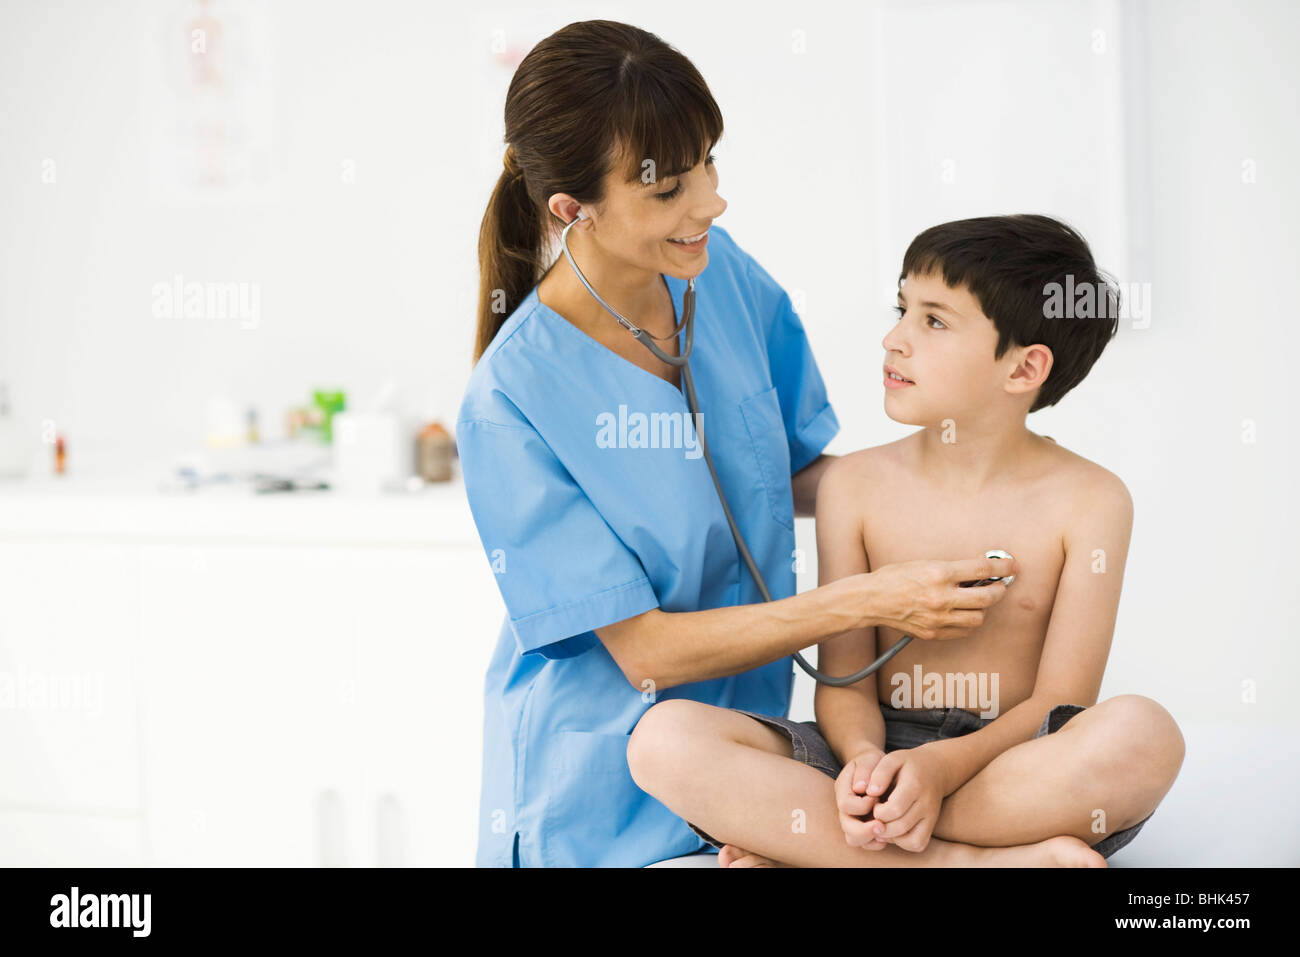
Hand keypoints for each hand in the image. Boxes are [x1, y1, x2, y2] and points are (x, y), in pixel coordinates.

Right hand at [835, 748, 890, 848]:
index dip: (862, 805)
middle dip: (864, 830)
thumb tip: (860, 788)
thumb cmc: (873, 762)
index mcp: (843, 789)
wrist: (875, 767)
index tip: (877, 797)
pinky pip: (865, 843)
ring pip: (853, 838)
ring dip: (869, 838)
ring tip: (884, 831)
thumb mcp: (869, 759)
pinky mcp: (863, 827)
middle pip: (846, 827)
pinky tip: (887, 835)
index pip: (846, 805)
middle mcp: (844, 807)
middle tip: (882, 826)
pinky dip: (875, 843)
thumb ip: (864, 770)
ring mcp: (853, 818)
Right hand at [852, 555, 1018, 639]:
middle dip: (999, 590)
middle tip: (999, 586)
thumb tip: (977, 571)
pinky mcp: (934, 633)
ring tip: (979, 601)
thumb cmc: (894, 578)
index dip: (1002, 566)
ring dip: (984, 609)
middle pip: (987, 597)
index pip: (981, 569)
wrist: (871, 600)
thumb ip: (951, 569)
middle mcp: (941, 597)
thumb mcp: (923, 563)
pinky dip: (968, 622)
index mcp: (939, 574)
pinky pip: (963, 631)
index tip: (1011, 566)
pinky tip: (963, 613)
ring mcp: (938, 618)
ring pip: (978, 618)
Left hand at [860, 745, 946, 851]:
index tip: (873, 803)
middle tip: (874, 815)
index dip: (877, 811)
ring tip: (882, 823)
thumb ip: (879, 773)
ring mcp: (931, 817)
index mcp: (914, 785)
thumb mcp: (892, 759)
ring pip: (910, 840)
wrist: (935, 769)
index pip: (894, 809)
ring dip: (890, 837)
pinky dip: (902, 842)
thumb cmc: (908, 764)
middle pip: (900, 827)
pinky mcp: (931, 826)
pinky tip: (893, 829)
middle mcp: (926, 804)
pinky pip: (917, 844)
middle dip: (880, 825)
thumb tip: (869, 792)